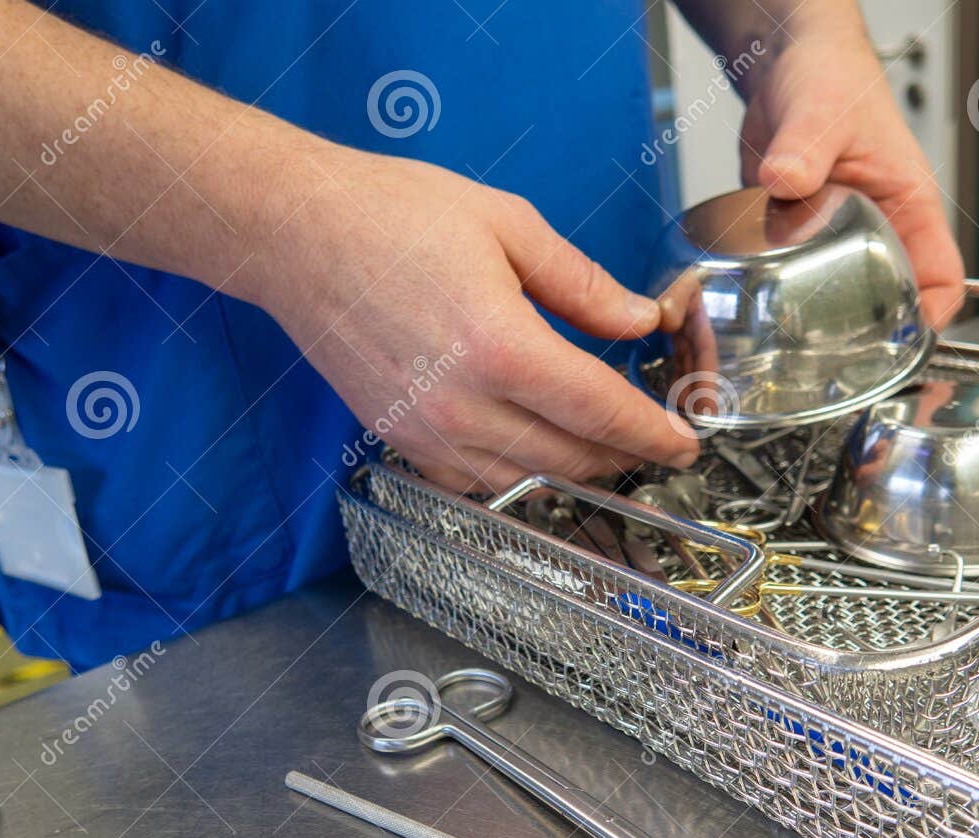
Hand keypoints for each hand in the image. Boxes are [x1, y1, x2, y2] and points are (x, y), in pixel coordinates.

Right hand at [257, 145, 700, 492]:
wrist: (294, 235)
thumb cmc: (390, 215)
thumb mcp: (506, 223)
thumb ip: (580, 283)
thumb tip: (638, 320)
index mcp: (500, 346)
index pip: (599, 411)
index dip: (651, 432)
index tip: (684, 440)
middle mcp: (462, 404)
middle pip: (569, 457)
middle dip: (623, 456)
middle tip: (655, 442)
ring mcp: (426, 431)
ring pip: (524, 482)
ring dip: (573, 472)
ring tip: (606, 451)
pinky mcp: (399, 439)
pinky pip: (474, 483)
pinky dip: (517, 478)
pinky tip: (537, 453)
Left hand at [739, 29, 964, 327]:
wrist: (784, 64)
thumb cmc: (829, 74)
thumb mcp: (821, 110)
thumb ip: (805, 147)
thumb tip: (786, 177)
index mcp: (909, 205)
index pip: (942, 278)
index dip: (931, 319)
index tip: (906, 346)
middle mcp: (879, 226)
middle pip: (890, 298)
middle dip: (871, 334)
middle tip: (839, 362)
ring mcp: (838, 235)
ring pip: (842, 294)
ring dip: (823, 321)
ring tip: (798, 351)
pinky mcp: (799, 236)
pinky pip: (798, 277)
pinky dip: (785, 296)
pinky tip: (763, 312)